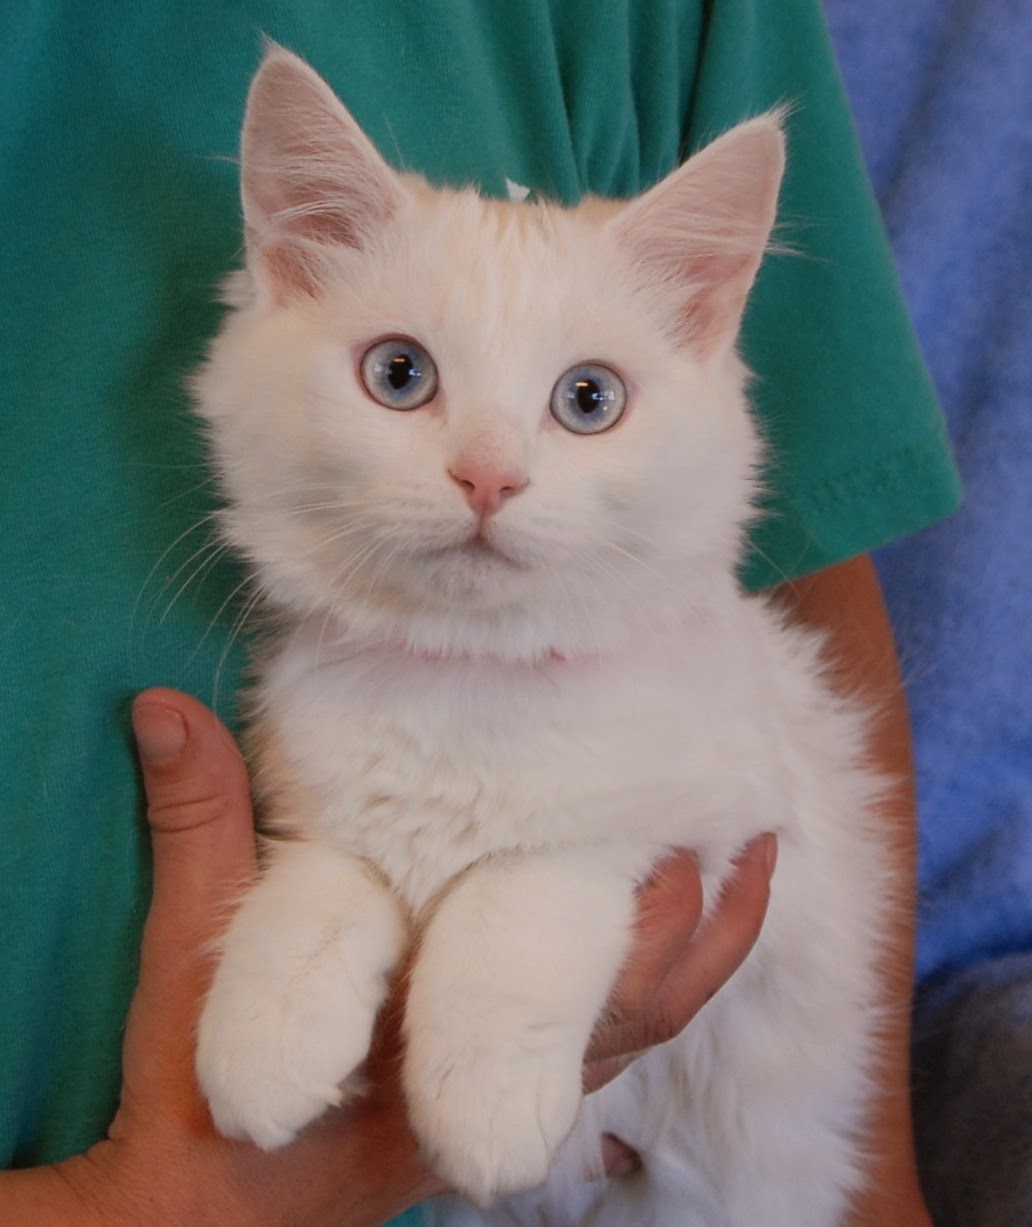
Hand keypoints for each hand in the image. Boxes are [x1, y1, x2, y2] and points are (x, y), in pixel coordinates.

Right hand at [2, 690, 773, 1224]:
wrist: (195, 1221)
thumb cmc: (197, 1108)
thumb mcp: (184, 964)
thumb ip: (196, 834)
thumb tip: (165, 709)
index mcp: (437, 1044)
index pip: (567, 985)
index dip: (646, 914)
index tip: (688, 833)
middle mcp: (498, 1086)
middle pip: (639, 1010)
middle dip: (696, 923)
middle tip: (739, 823)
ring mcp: (513, 1103)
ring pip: (640, 1032)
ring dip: (698, 954)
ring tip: (743, 861)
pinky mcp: (510, 1104)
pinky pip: (616, 1046)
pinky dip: (660, 986)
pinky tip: (667, 931)